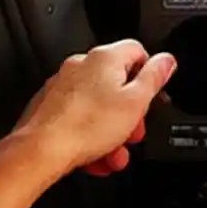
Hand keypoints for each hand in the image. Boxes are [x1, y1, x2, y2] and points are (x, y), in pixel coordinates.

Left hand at [14, 39, 176, 177]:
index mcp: (105, 58)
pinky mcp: (48, 107)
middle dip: (130, 112)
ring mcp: (61, 86)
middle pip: (118, 83)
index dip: (151, 74)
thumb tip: (167, 60)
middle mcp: (81, 65)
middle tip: (133, 131)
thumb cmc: (85, 126)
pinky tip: (95, 156)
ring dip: (111, 130)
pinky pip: (78, 118)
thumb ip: (155, 76)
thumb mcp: (136, 101)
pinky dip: (89, 135)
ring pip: (98, 105)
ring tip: (114, 153)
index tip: (153, 94)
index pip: (138, 51)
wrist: (39, 151)